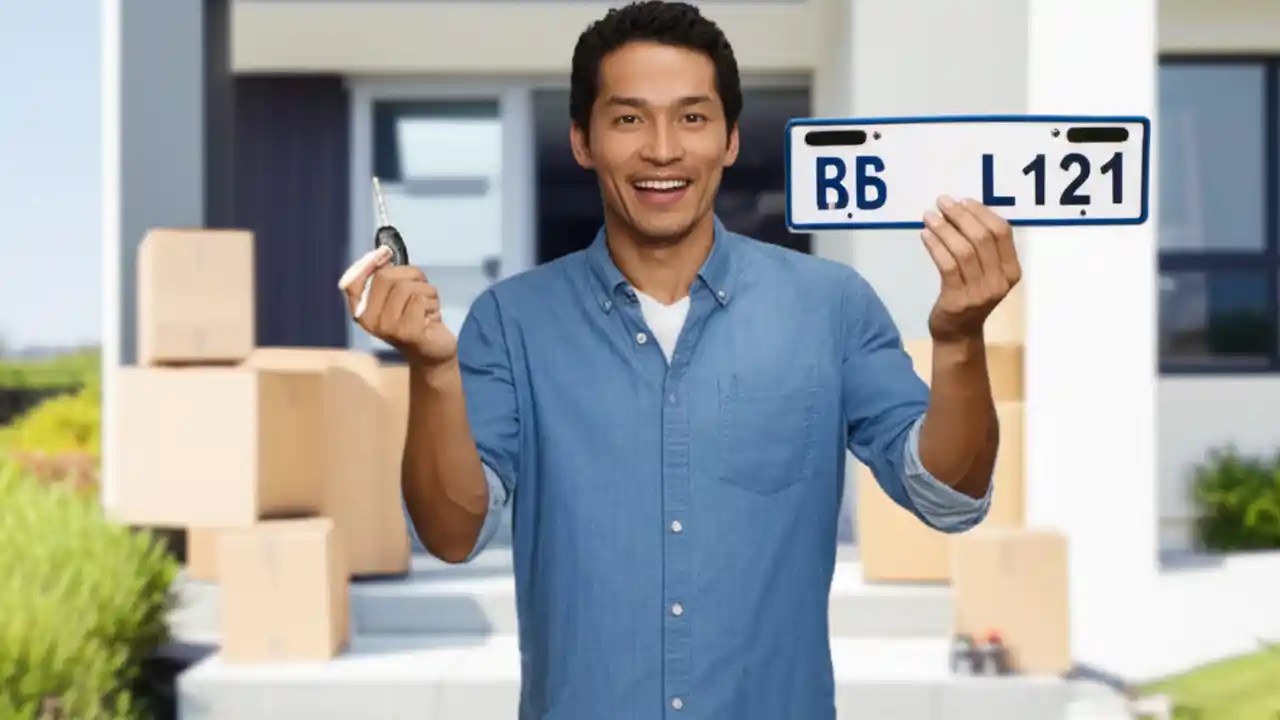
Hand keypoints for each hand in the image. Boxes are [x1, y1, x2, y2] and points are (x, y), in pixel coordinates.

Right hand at [338, 246, 457, 366]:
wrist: (432, 353)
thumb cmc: (415, 320)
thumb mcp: (398, 298)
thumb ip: (386, 278)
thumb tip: (382, 255)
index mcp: (361, 311)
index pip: (352, 283)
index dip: (367, 265)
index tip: (384, 255)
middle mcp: (369, 320)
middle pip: (385, 276)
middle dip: (412, 276)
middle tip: (422, 289)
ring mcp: (387, 327)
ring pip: (407, 287)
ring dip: (427, 292)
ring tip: (428, 307)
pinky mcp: (407, 331)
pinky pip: (420, 299)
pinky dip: (433, 304)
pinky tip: (432, 318)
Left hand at [920, 195, 1021, 343]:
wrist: (958, 333)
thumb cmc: (971, 296)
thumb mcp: (986, 273)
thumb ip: (983, 247)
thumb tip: (962, 210)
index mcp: (1012, 270)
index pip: (1002, 232)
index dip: (982, 213)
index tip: (963, 201)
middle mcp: (1000, 281)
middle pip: (982, 238)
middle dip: (961, 216)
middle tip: (942, 202)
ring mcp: (980, 292)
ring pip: (963, 251)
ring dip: (944, 229)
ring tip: (929, 216)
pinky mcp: (958, 299)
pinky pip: (947, 265)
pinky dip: (935, 246)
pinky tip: (925, 235)